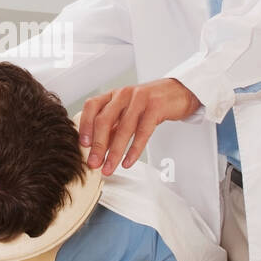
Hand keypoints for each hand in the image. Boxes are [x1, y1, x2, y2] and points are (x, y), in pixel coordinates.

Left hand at [78, 78, 200, 175]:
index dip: (85, 126)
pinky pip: (142, 132)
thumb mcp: (127, 111)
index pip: (92, 106)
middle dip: (98, 145)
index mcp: (113, 95)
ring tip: (109, 168)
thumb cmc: (149, 103)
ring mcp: (140, 99)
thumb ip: (113, 126)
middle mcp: (123, 94)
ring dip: (114, 152)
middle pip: (104, 120)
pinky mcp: (155, 107)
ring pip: (123, 129)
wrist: (177, 92)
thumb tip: (97, 148)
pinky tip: (128, 161)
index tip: (83, 145)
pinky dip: (134, 150)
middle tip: (94, 163)